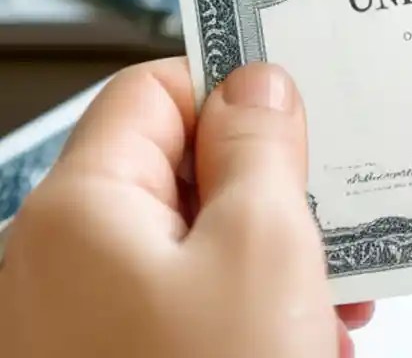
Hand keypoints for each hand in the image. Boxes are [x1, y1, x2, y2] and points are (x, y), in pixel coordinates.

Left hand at [0, 59, 373, 356]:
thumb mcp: (264, 251)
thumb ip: (262, 150)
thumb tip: (259, 85)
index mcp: (81, 208)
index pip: (157, 90)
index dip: (236, 88)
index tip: (310, 101)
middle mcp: (65, 259)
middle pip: (181, 172)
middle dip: (274, 193)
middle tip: (341, 211)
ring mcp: (87, 321)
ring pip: (198, 247)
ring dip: (278, 261)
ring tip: (338, 299)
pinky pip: (190, 308)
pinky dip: (253, 312)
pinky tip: (309, 343)